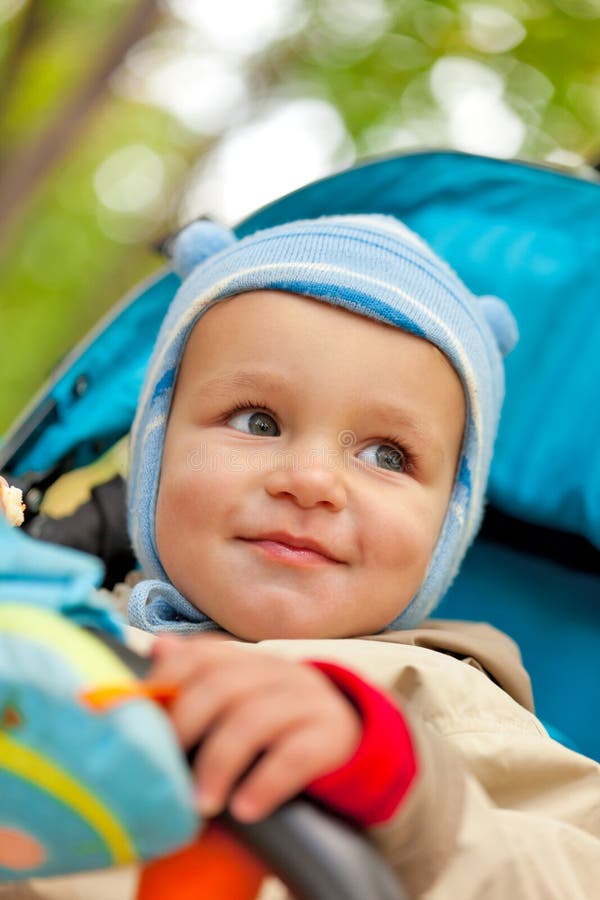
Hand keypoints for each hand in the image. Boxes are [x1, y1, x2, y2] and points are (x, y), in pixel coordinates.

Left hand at [147, 635, 361, 822]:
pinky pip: (295, 755)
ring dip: (219, 763)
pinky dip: (265, 783)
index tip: (140, 719)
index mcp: (251, 661)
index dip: (168, 681)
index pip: (203, 654)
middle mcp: (279, 672)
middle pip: (223, 684)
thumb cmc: (281, 729)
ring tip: (201, 803)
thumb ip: (200, 679)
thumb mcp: (241, 701)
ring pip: (254, 719)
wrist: (353, 748)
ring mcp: (308, 700)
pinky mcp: (333, 736)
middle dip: (186, 725)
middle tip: (163, 767)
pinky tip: (245, 809)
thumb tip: (159, 648)